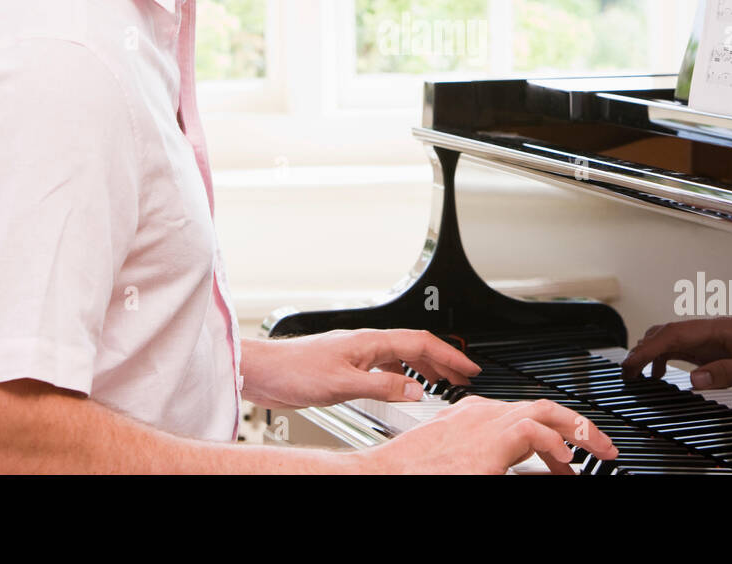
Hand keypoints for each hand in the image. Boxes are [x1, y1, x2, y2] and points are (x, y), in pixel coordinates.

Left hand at [240, 329, 479, 409]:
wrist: (263, 372)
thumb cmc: (294, 370)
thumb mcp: (343, 384)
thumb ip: (382, 386)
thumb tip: (416, 390)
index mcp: (370, 341)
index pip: (420, 343)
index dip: (448, 355)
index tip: (468, 367)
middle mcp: (365, 344)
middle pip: (414, 348)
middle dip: (442, 360)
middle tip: (463, 375)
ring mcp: (356, 355)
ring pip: (400, 357)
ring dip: (423, 368)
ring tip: (440, 382)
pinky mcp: (345, 368)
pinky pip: (384, 368)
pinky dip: (401, 376)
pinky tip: (400, 388)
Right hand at [360, 396, 618, 473]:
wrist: (381, 475)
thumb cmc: (413, 474)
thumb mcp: (463, 466)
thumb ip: (495, 467)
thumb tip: (535, 474)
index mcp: (471, 418)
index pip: (522, 416)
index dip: (552, 436)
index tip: (568, 458)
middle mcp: (480, 415)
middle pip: (539, 407)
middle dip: (577, 425)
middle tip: (602, 448)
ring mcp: (485, 425)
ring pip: (543, 412)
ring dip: (577, 431)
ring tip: (599, 451)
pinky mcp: (488, 442)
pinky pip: (533, 432)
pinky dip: (554, 445)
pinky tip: (567, 464)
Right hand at [621, 317, 731, 389]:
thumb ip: (727, 372)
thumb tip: (692, 379)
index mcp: (718, 329)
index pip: (671, 335)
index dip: (646, 350)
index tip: (629, 367)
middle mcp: (712, 330)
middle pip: (666, 333)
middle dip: (641, 350)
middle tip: (626, 375)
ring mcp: (715, 338)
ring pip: (673, 339)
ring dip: (652, 353)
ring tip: (639, 375)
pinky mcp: (721, 348)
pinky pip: (686, 349)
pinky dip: (667, 357)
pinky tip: (665, 374)